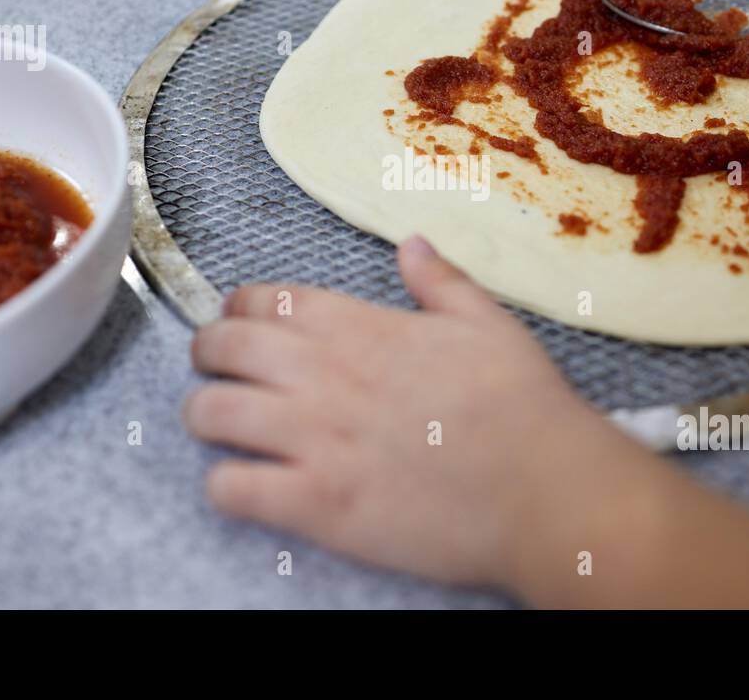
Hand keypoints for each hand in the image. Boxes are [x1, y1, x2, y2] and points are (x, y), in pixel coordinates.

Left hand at [184, 236, 654, 590]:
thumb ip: (439, 281)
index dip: (240, 310)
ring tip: (217, 429)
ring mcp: (314, 439)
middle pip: (222, 348)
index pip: (265, 301)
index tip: (241, 322)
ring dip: (204, 417)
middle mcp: (323, 374)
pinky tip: (241, 485)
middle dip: (207, 355)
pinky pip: (231, 488)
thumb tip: (410, 244)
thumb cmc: (522, 404)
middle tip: (216, 371)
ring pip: (209, 414)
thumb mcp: (487, 322)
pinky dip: (224, 486)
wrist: (544, 488)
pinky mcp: (315, 504)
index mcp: (360, 326)